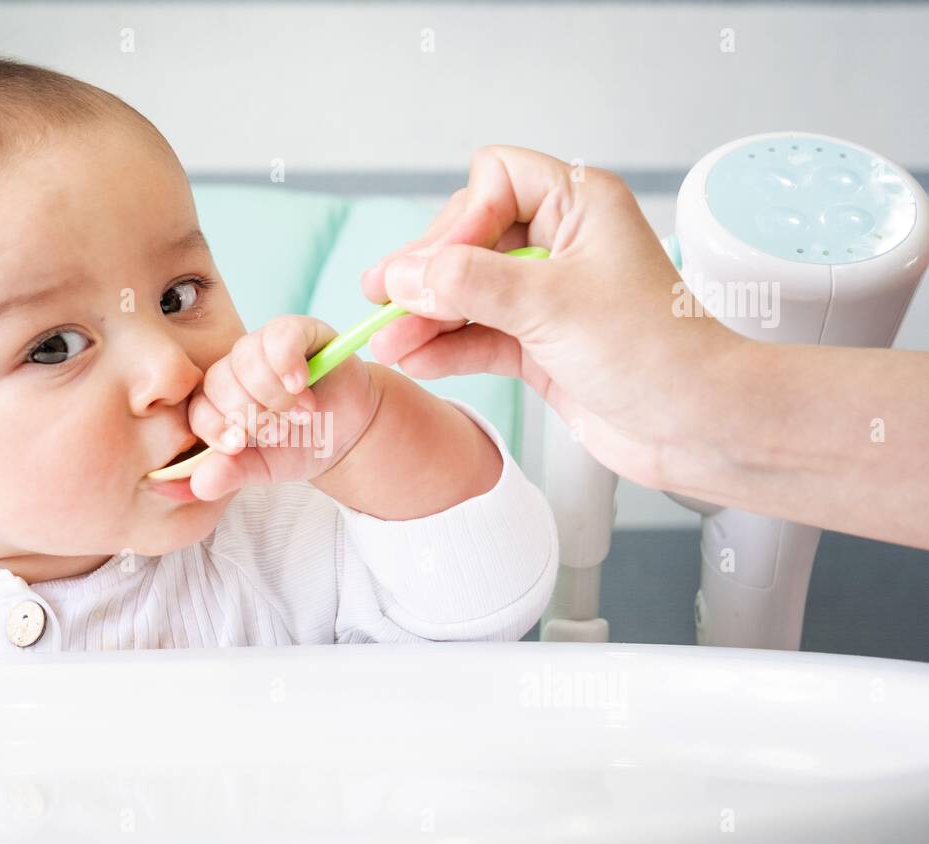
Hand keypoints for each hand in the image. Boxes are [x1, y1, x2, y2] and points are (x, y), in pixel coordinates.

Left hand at [187, 314, 382, 499]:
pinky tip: (301, 384)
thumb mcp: (265, 468)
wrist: (350, 435)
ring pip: (246, 359)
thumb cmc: (303, 446)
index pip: (199, 407)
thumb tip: (199, 485)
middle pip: (219, 382)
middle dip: (252, 416)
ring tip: (303, 414)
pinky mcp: (296, 330)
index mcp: (220, 400)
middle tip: (282, 432)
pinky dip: (287, 363)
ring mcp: (263, 345)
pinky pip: (279, 337)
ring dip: (274, 395)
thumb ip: (231, 474)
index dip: (216, 428)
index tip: (240, 446)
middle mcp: (236, 368)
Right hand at [360, 145, 738, 488]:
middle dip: (428, 272)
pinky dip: (447, 346)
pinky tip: (416, 359)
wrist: (698, 425)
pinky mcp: (540, 345)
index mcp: (580, 206)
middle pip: (469, 237)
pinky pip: (480, 335)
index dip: (459, 219)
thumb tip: (404, 275)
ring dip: (427, 315)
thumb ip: (470, 284)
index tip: (438, 266)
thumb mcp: (551, 305)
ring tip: (385, 339)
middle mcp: (561, 244)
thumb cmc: (653, 351)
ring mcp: (548, 297)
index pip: (494, 180)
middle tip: (384, 300)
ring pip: (468, 291)